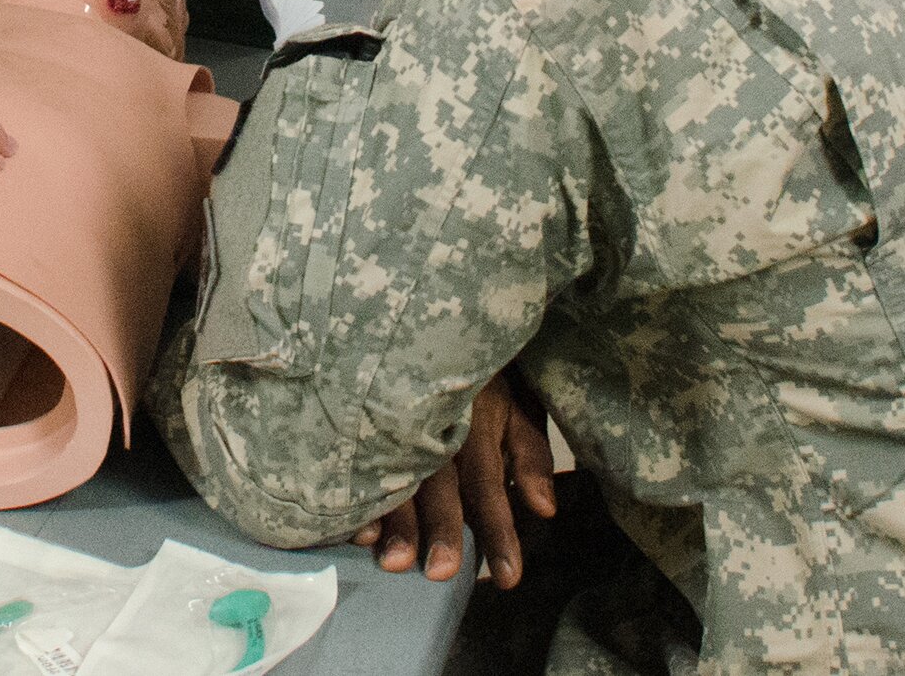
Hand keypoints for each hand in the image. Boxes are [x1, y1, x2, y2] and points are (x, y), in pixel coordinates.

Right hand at [353, 374, 557, 586]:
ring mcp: (396, 427)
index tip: (508, 579)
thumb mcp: (515, 407)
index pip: (488, 485)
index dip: (498, 531)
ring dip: (396, 522)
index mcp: (474, 427)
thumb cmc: (479, 378)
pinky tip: (358, 532)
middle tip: (442, 571)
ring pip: (396, 476)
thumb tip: (546, 510)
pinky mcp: (366, 427)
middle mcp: (434, 430)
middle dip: (442, 527)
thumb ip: (531, 456)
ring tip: (395, 562)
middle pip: (440, 484)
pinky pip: (359, 463)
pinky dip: (358, 500)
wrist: (426, 324)